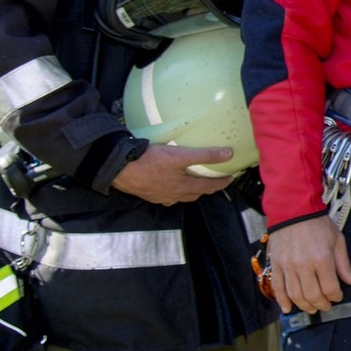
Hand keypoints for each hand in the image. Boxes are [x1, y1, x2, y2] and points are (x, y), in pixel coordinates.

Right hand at [112, 144, 234, 205]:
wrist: (119, 169)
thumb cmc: (150, 162)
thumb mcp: (180, 155)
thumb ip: (205, 155)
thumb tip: (228, 154)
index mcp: (184, 187)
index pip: (209, 187)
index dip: (222, 183)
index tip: (230, 178)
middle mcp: (173, 195)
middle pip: (196, 194)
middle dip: (208, 187)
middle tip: (215, 179)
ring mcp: (160, 196)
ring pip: (181, 195)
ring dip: (191, 190)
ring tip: (195, 181)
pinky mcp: (148, 193)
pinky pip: (167, 194)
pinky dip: (175, 189)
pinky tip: (171, 182)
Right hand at [267, 217, 350, 314]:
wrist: (293, 210)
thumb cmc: (317, 224)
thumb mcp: (337, 240)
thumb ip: (343, 263)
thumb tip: (350, 281)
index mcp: (322, 258)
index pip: (330, 287)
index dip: (335, 296)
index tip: (337, 296)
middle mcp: (304, 265)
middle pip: (312, 295)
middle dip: (321, 304)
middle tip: (325, 306)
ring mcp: (288, 266)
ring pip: (295, 294)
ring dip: (304, 305)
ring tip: (311, 308)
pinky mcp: (276, 265)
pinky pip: (277, 287)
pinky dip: (282, 301)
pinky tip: (288, 308)